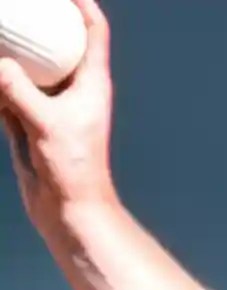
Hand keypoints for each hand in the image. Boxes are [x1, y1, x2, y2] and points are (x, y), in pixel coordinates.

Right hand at [0, 0, 117, 238]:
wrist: (70, 208)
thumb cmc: (74, 169)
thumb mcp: (45, 125)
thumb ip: (18, 92)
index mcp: (92, 82)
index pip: (93, 31)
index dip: (81, 3)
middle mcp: (74, 88)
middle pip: (58, 41)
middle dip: (39, 19)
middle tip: (17, 6)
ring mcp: (50, 103)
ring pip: (28, 64)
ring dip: (11, 47)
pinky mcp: (28, 119)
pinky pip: (7, 88)